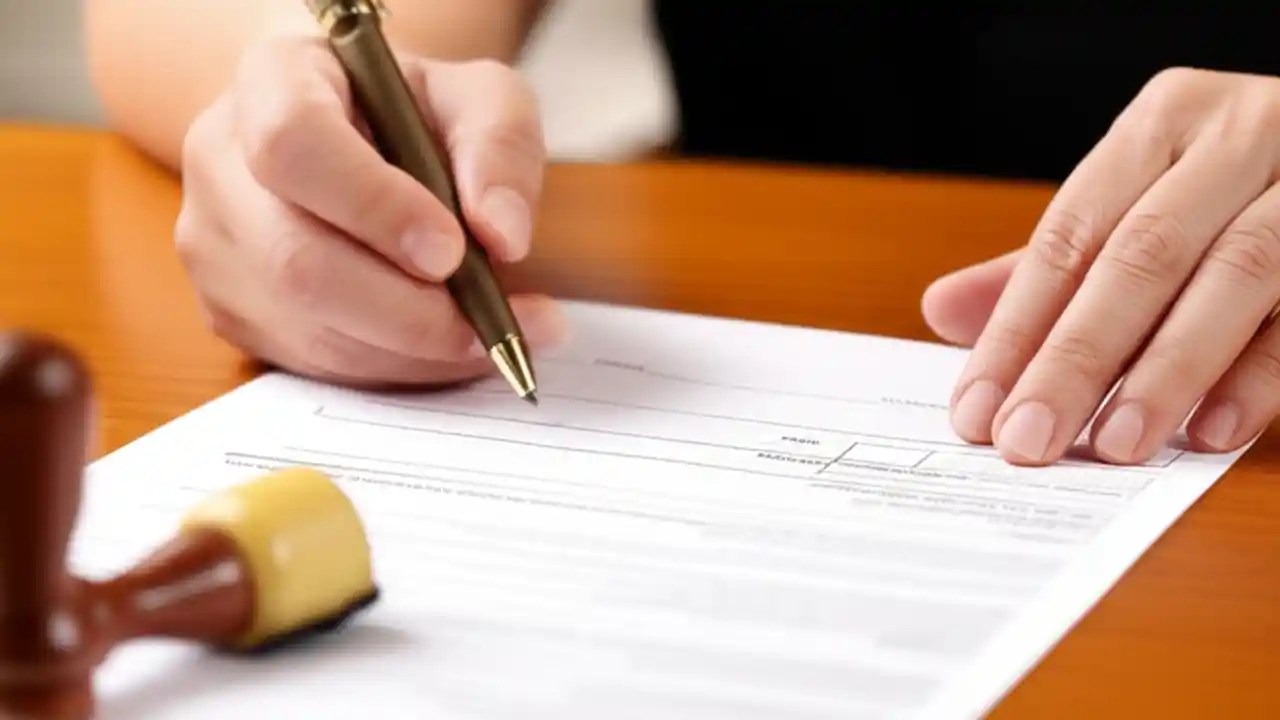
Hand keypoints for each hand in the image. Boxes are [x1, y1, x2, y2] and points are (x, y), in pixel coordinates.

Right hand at [175, 36, 565, 386]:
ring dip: (414, 349)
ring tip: (494, 334)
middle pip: (294, 259)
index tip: (451, 249)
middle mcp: (221, 161)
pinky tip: (450, 344)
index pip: (295, 145)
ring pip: (307, 326)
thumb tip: (503, 235)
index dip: (374, 207)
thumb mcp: (481, 97)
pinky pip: (315, 362)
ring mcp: (213, 245)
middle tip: (492, 319)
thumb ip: (500, 146)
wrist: (362, 140)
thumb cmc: (419, 113)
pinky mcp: (229, 311)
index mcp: (272, 80)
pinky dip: (397, 367)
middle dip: (407, 310)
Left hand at [922, 67, 1279, 464]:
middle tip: (1027, 441)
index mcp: (1162, 125)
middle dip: (1075, 358)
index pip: (1070, 236)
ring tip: (1114, 445)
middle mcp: (1238, 137)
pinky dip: (1258, 376)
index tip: (975, 412)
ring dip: (1167, 371)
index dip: (1016, 329)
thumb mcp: (1139, 205)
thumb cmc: (1233, 187)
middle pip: (1139, 257)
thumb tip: (942, 312)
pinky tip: (1210, 431)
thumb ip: (1050, 266)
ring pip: (1234, 277)